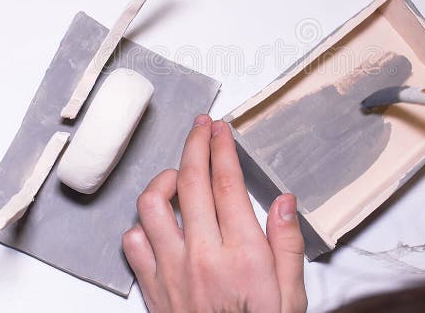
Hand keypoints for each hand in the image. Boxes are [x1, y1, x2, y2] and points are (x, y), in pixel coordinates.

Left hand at [122, 115, 307, 312]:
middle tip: (201, 128)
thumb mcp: (291, 295)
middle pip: (191, 181)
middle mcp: (202, 256)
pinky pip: (133, 243)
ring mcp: (171, 270)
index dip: (222, 148)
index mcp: (242, 254)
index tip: (220, 130)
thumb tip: (284, 201)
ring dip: (163, 181)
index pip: (227, 183)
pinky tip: (158, 223)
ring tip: (178, 175)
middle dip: (195, 144)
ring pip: (152, 206)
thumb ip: (288, 244)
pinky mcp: (152, 288)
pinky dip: (141, 225)